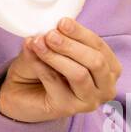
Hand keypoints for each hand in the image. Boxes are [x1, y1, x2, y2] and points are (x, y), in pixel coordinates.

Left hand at [0, 17, 121, 123]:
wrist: (21, 92)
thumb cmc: (42, 67)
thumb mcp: (50, 47)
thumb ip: (51, 40)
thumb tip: (44, 32)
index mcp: (108, 68)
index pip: (99, 47)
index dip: (81, 33)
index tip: (61, 22)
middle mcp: (105, 87)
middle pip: (96, 61)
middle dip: (71, 45)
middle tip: (49, 34)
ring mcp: (89, 101)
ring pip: (79, 75)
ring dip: (56, 56)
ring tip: (38, 43)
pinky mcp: (69, 109)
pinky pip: (57, 84)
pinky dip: (43, 66)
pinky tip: (32, 55)